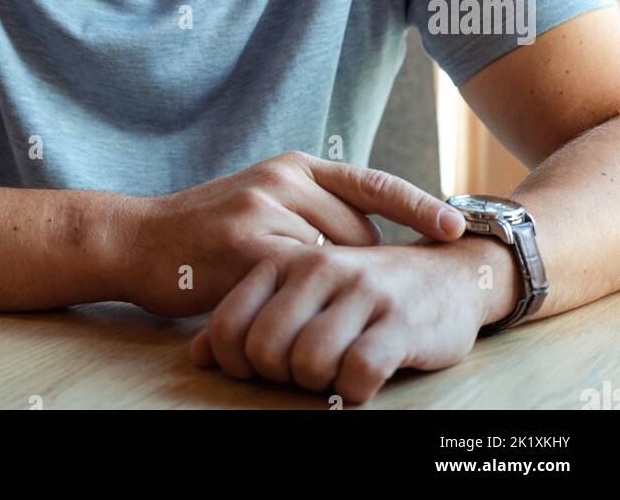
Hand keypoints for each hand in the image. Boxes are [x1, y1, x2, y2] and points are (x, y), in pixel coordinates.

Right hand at [116, 153, 465, 316]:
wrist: (138, 240)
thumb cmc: (206, 228)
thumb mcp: (263, 199)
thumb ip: (311, 210)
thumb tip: (370, 238)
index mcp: (294, 166)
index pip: (371, 183)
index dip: (418, 206)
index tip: (457, 227)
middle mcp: (285, 179)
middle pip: (358, 233)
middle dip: (360, 269)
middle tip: (348, 295)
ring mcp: (265, 210)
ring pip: (332, 260)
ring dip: (330, 290)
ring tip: (311, 305)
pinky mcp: (247, 246)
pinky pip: (299, 281)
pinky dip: (304, 301)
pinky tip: (292, 312)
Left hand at [189, 239, 487, 403]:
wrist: (450, 274)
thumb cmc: (366, 293)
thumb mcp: (305, 292)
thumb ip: (253, 315)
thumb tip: (199, 357)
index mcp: (290, 258)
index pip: (228, 323)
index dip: (234, 363)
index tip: (256, 371)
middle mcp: (322, 266)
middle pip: (265, 348)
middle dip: (278, 376)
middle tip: (302, 373)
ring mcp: (362, 292)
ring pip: (308, 362)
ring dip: (318, 385)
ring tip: (334, 373)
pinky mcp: (400, 321)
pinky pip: (359, 373)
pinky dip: (354, 391)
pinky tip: (362, 381)